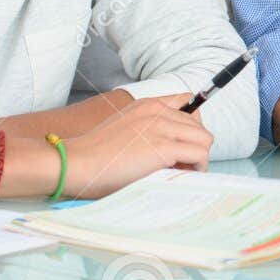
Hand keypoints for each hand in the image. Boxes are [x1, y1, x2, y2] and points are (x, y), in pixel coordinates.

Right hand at [62, 94, 212, 197]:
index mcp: (148, 105)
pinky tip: (182, 176)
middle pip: (200, 125)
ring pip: (204, 139)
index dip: (191, 127)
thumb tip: (175, 150)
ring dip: (198, 158)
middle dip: (194, 146)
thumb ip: (149, 131)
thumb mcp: (125, 130)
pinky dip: (198, 167)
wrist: (75, 163)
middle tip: (180, 165)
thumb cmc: (95, 155)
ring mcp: (161, 127)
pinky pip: (200, 154)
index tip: (183, 144)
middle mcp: (157, 111)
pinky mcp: (163, 147)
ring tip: (180, 171)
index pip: (189, 104)